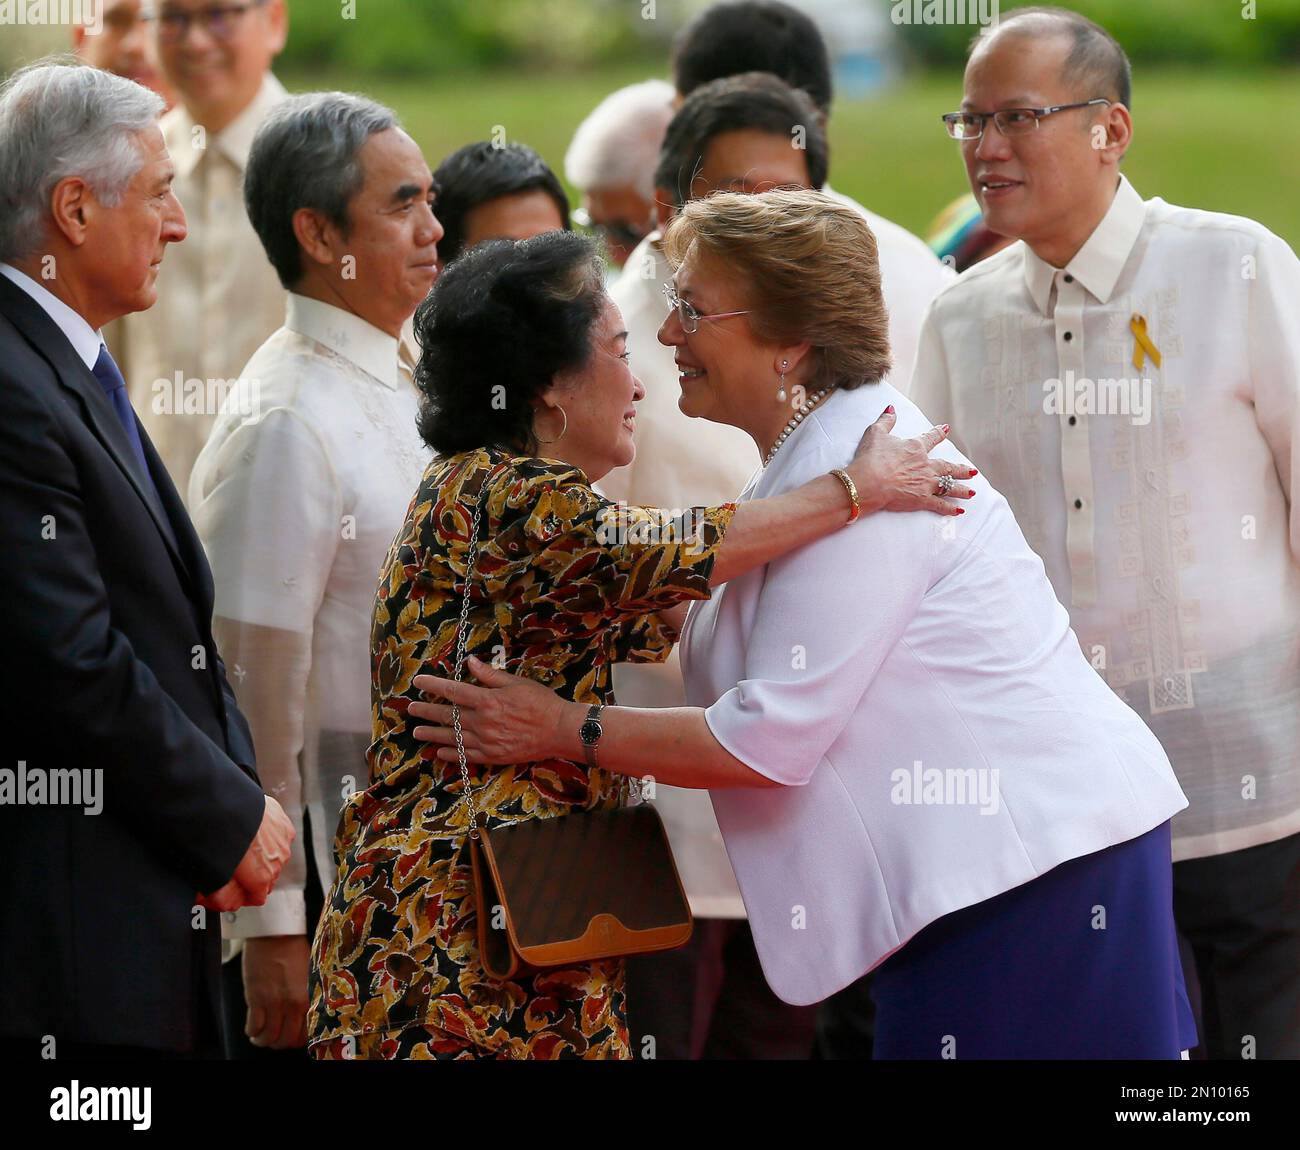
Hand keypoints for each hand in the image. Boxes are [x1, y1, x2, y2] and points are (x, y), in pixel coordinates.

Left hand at [199, 796, 294, 910]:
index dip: (239, 895)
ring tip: (238, 846)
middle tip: (228, 867)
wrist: (219, 800)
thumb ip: (221, 896)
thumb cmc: (214, 834)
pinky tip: (249, 831)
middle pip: (266, 878)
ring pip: (273, 857)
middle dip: (249, 876)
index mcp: (264, 876)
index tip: (225, 888)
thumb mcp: (212, 875)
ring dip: (259, 856)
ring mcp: (283, 839)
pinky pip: (277, 837)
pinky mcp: (282, 821)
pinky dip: (266, 837)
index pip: (257, 898)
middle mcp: (279, 860)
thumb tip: (223, 903)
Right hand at [242, 934, 310, 1048]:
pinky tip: (252, 1026)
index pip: (304, 1034)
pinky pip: (253, 1027)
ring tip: (260, 1034)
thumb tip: (303, 1016)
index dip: (296, 1040)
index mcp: (309, 998)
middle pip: (286, 1040)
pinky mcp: (256, 999)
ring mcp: (274, 1003)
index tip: (290, 1036)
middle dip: (279, 1043)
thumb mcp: (308, 974)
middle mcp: (293, 1004)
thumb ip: (307, 996)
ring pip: (268, 1038)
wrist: (275, 934)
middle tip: (274, 1037)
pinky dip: (252, 1031)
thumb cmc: (293, 949)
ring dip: (263, 1040)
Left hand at [409, 656, 573, 765]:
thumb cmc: (542, 703)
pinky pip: (465, 756)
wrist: (560, 731)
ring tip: (417, 732)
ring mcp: (486, 741)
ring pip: (451, 738)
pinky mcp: (492, 756)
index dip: (433, 685)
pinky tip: (440, 752)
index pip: (452, 690)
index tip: (418, 681)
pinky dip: (451, 754)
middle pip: (446, 716)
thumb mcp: (517, 682)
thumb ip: (491, 675)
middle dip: (426, 711)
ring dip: (432, 734)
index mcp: (487, 700)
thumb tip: (471, 662)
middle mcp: (482, 722)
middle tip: (411, 709)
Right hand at [848, 406, 976, 516]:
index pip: (931, 438)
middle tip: (972, 472)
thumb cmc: (871, 459)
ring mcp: (926, 483)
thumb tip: (891, 409)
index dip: (939, 433)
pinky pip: (940, 504)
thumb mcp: (876, 434)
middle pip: (948, 467)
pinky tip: (959, 511)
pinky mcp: (922, 499)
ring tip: (971, 493)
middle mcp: (925, 465)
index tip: (946, 429)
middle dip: (961, 470)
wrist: (869, 482)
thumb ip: (886, 421)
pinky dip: (950, 508)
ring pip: (949, 486)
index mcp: (915, 448)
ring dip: (961, 490)